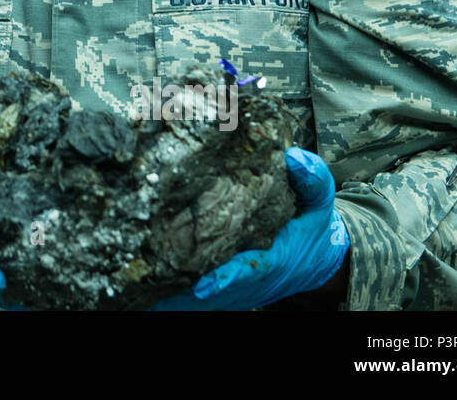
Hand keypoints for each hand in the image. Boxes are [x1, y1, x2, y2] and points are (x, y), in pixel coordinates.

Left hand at [148, 146, 349, 310]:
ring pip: (200, 299)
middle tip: (149, 280)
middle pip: (214, 288)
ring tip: (137, 290)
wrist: (314, 258)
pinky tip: (142, 294)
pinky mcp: (223, 293)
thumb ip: (312, 178)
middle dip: (184, 286)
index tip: (202, 285)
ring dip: (171, 295)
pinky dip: (170, 297)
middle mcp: (250, 279)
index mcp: (273, 256)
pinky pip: (192, 299)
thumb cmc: (311, 223)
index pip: (249, 269)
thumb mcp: (318, 198)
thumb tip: (293, 158)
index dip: (226, 276)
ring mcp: (236, 290)